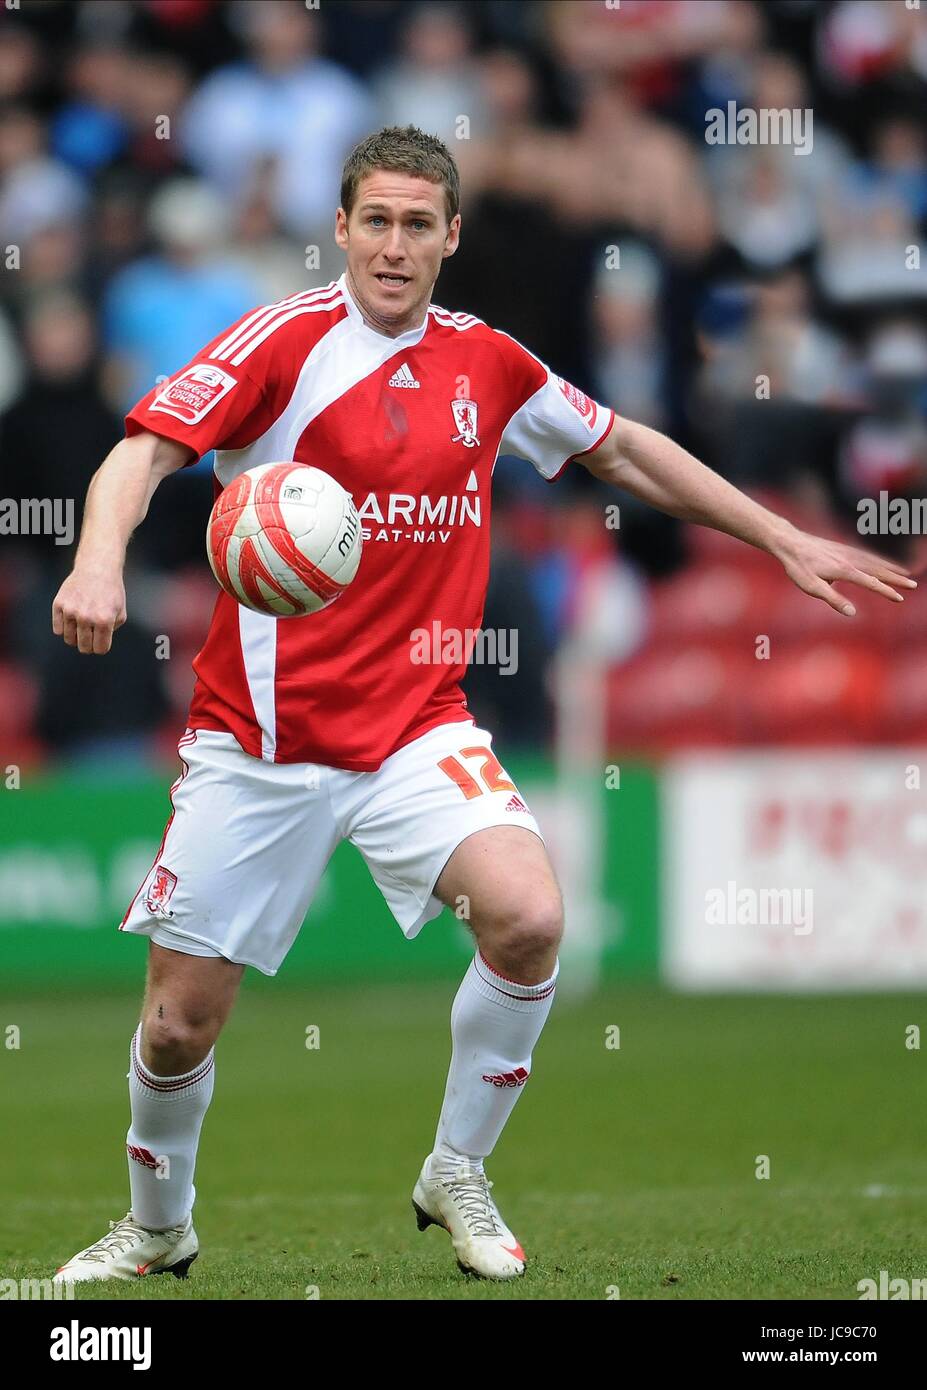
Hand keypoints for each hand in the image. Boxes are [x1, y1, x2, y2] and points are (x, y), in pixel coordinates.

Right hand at [52, 565, 126, 653]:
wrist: (97, 568)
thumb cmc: (111, 592)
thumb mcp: (120, 612)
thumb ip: (111, 631)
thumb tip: (97, 645)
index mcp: (104, 620)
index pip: (100, 649)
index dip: (101, 647)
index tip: (101, 640)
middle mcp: (86, 617)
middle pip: (84, 647)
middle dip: (89, 645)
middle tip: (91, 634)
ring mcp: (70, 611)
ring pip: (69, 640)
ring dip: (76, 637)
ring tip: (82, 626)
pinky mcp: (58, 604)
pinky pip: (58, 630)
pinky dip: (64, 629)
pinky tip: (71, 620)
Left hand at [775, 528, 916, 616]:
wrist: (790, 542)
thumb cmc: (798, 567)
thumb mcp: (812, 587)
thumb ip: (833, 599)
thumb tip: (852, 613)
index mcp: (845, 570)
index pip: (871, 583)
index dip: (886, 591)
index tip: (900, 598)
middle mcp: (850, 559)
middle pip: (878, 570)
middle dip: (896, 578)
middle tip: (913, 585)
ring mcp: (847, 552)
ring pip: (874, 561)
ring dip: (890, 568)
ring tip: (905, 573)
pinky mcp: (842, 548)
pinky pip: (865, 555)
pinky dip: (878, 559)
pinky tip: (880, 563)